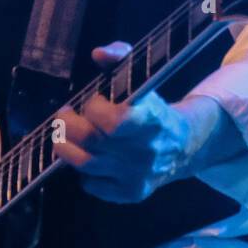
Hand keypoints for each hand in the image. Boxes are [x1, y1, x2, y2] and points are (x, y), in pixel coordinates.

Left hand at [52, 43, 203, 203]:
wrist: (184, 145)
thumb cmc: (153, 108)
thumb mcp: (142, 78)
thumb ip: (121, 58)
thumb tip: (98, 54)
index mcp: (151, 120)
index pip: (113, 121)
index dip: (94, 108)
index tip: (93, 100)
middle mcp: (145, 151)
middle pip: (91, 141)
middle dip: (68, 125)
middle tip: (64, 116)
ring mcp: (138, 175)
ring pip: (86, 164)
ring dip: (66, 147)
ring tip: (64, 136)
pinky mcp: (132, 193)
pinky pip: (93, 185)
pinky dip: (82, 172)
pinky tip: (87, 156)